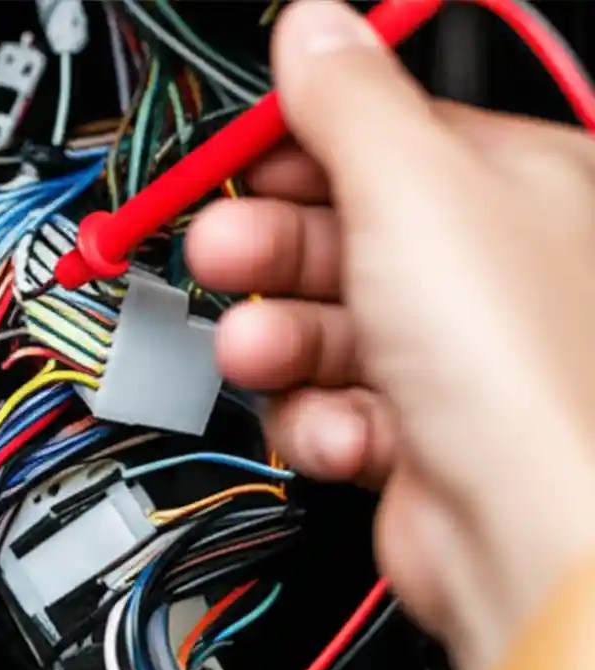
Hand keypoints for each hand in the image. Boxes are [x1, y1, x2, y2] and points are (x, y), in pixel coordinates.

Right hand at [186, 1, 594, 669]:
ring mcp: (448, 356)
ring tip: (264, 350)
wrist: (530, 539)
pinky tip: (337, 422)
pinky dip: (316, 416)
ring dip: (277, 340)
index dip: (296, 144)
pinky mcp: (412, 432)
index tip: (231, 156)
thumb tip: (312, 25)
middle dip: (265, 246)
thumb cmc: (515, 364)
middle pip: (336, 231)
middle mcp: (484, 269)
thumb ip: (346, 99)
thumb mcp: (410, 186)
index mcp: (511, 184)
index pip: (380, 136)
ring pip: (320, 324)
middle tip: (220, 248)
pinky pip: (329, 403)